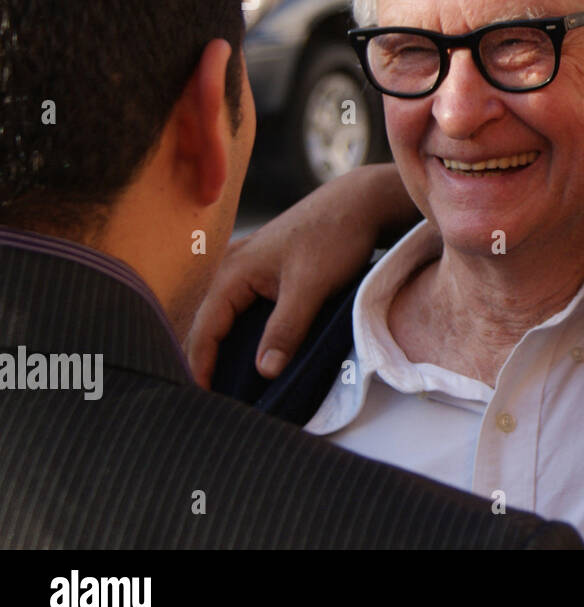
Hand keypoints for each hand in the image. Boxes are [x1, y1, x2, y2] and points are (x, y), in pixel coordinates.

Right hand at [185, 162, 418, 386]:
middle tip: (217, 404)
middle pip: (209, 327)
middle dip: (208, 363)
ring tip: (233, 388)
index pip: (204, 331)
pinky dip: (244, 335)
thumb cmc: (334, 237)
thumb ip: (286, 328)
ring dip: (228, 350)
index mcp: (232, 272)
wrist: (359, 203)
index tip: (204, 403)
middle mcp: (231, 269)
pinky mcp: (264, 271)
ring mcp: (246, 268)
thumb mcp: (310, 286)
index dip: (200, 368)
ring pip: (226, 319)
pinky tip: (255, 356)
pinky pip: (243, 310)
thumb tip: (264, 372)